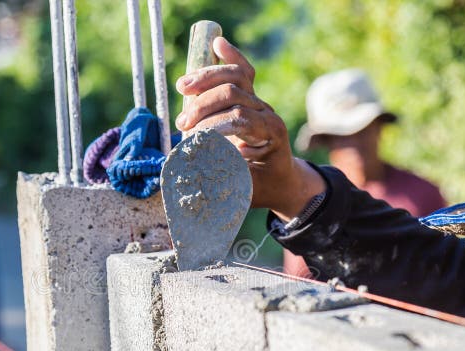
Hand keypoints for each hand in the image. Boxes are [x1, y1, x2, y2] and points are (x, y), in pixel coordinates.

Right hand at [174, 37, 324, 219]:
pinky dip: (230, 57)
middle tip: (182, 125)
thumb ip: (224, 179)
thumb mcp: (246, 190)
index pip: (238, 119)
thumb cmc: (263, 187)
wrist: (282, 179)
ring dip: (205, 80)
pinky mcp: (252, 97)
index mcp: (270, 135)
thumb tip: (192, 171)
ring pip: (235, 77)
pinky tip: (217, 44)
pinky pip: (243, 71)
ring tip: (182, 88)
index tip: (191, 140)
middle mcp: (267, 113)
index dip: (212, 126)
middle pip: (233, 93)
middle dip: (203, 105)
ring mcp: (260, 102)